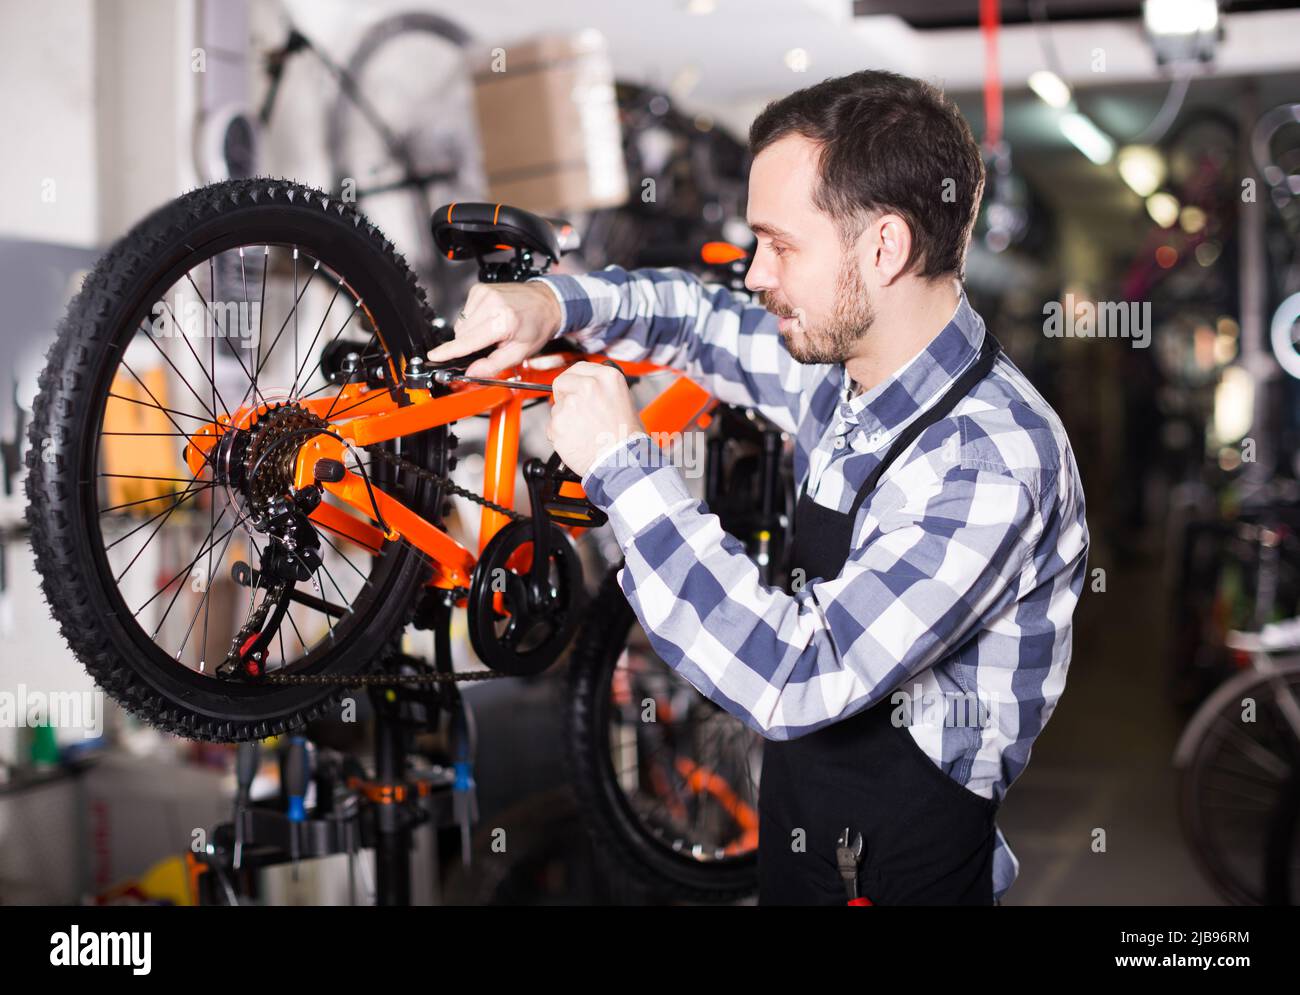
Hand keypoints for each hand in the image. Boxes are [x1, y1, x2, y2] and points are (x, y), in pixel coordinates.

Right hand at [426, 282, 562, 376]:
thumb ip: (494, 365)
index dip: (449, 351)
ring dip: (472, 331)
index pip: (468, 341)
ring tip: (493, 329)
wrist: (547, 302)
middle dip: (470, 344)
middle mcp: (492, 304)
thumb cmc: (537, 325)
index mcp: (502, 321)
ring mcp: (484, 293)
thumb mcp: (520, 352)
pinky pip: (465, 312)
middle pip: (462, 334)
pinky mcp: (479, 289)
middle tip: (491, 343)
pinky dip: (474, 319)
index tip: (434, 356)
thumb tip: (473, 373)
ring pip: (461, 323)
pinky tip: (489, 318)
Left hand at [547, 362, 643, 478]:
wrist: (622, 461)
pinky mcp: (558, 423)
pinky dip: (561, 435)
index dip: (574, 380)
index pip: (578, 368)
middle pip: (561, 383)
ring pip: (556, 407)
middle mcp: (588, 386)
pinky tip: (577, 441)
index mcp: (607, 377)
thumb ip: (602, 390)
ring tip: (584, 432)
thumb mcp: (624, 401)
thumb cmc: (627, 438)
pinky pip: (552, 427)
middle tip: (576, 412)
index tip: (573, 388)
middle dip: (564, 396)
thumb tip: (587, 388)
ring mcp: (571, 404)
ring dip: (565, 419)